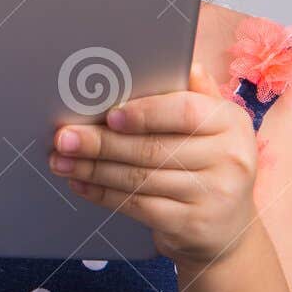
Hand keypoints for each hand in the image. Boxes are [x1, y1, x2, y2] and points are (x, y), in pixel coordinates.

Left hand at [50, 63, 259, 265]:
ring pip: (139, 178)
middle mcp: (230, 158)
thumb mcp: (210, 127)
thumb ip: (193, 95)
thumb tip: (184, 63)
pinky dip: (103, 194)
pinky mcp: (193, 224)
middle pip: (153, 148)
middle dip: (100, 142)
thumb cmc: (207, 163)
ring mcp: (214, 195)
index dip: (144, 113)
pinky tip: (81, 185)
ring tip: (61, 161)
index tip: (108, 114)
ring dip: (92, 169)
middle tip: (64, 137)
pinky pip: (138, 206)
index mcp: (231, 123)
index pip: (185, 111)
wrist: (227, 228)